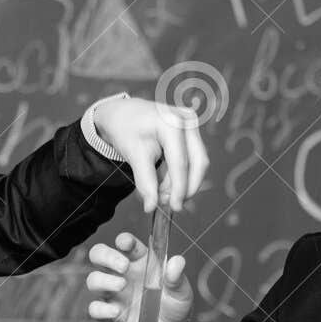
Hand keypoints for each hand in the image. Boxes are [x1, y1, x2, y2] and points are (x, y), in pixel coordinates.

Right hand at [86, 231, 192, 321]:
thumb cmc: (174, 307)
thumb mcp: (182, 292)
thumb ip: (177, 278)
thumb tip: (176, 262)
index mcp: (140, 261)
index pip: (126, 244)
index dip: (123, 241)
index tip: (126, 243)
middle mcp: (123, 274)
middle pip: (99, 255)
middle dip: (106, 256)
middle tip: (123, 266)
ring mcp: (113, 293)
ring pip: (94, 279)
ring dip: (104, 280)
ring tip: (122, 286)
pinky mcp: (109, 313)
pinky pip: (94, 308)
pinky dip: (100, 309)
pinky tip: (116, 311)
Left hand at [92, 96, 208, 211]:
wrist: (123, 114)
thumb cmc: (126, 129)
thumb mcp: (133, 155)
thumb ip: (145, 181)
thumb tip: (151, 206)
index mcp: (171, 122)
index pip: (181, 162)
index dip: (179, 188)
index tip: (174, 207)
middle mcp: (187, 119)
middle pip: (197, 162)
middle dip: (184, 186)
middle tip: (168, 203)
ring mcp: (192, 124)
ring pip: (196, 163)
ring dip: (180, 182)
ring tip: (159, 190)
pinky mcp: (192, 131)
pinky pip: (191, 159)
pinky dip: (177, 173)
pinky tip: (163, 179)